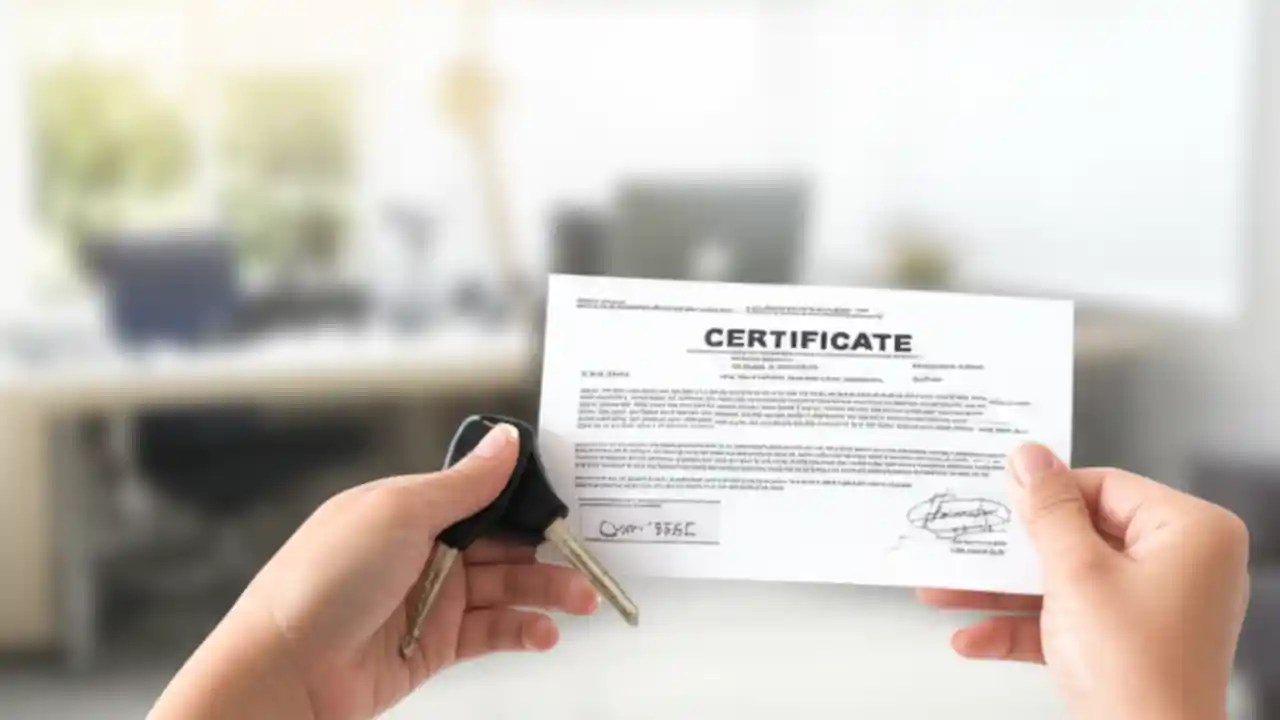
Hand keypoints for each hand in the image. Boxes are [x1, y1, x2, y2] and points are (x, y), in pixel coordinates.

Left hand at [151, 423, 599, 719]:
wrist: (286, 669)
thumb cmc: (320, 582)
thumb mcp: (399, 512)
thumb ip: (465, 484)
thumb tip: (503, 441)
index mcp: (409, 507)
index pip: (483, 496)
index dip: (526, 502)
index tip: (566, 506)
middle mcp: (422, 550)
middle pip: (503, 545)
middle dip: (548, 551)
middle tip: (585, 560)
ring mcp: (429, 599)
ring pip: (505, 588)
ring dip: (546, 592)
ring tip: (579, 600)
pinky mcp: (434, 645)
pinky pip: (492, 632)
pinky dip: (522, 630)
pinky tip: (542, 632)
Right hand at [918, 444, 1249, 719]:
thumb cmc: (1139, 675)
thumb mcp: (1077, 575)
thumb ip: (1048, 512)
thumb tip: (1030, 459)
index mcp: (1191, 534)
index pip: (1104, 487)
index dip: (1045, 495)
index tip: (997, 495)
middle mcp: (1183, 565)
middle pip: (1077, 536)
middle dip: (1011, 553)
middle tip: (967, 542)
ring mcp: (1156, 608)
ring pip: (1065, 581)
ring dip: (1004, 592)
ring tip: (948, 591)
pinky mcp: (1130, 643)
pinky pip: (1069, 620)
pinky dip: (1024, 628)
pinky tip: (974, 636)